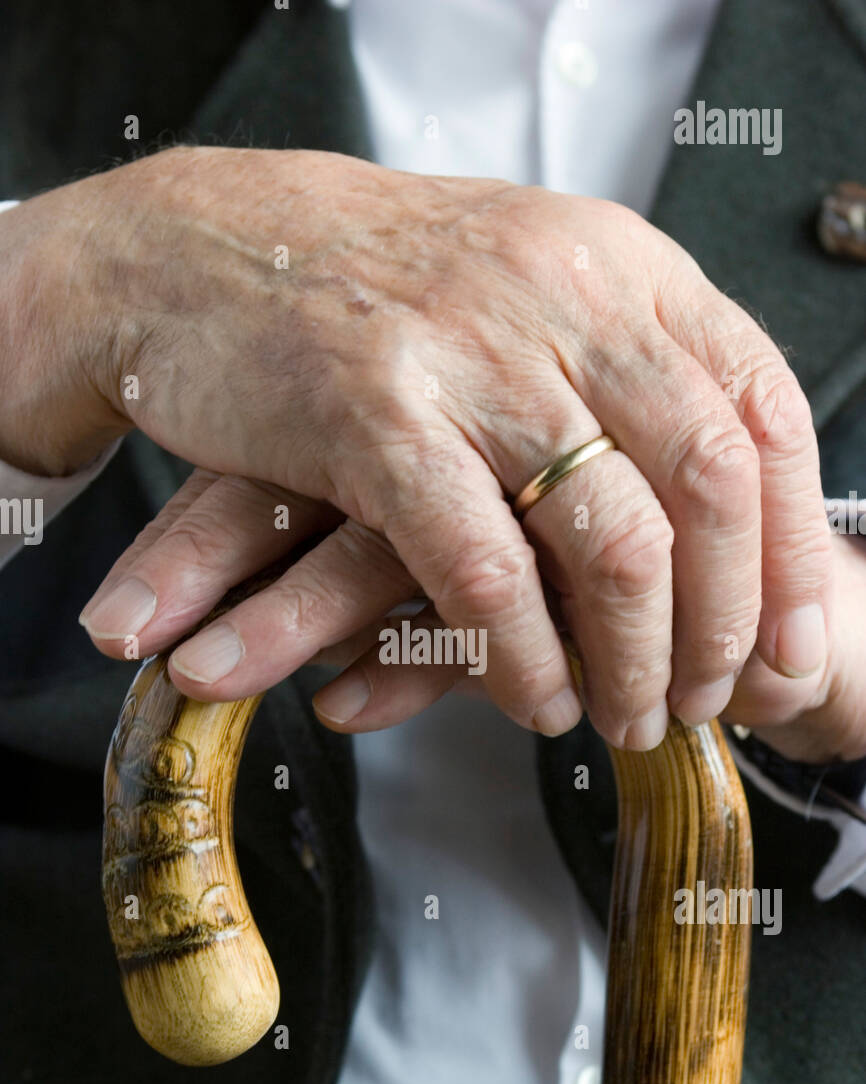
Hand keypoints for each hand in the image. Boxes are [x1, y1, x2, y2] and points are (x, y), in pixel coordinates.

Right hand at [14, 145, 830, 746]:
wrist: (207, 245)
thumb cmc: (371, 288)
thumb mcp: (527, 285)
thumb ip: (620, 365)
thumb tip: (717, 489)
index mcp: (619, 267)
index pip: (761, 413)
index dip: (791, 547)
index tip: (792, 646)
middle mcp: (564, 299)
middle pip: (708, 486)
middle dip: (728, 621)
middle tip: (714, 699)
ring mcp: (472, 357)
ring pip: (612, 543)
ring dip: (635, 657)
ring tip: (630, 716)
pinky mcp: (378, 421)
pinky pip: (485, 574)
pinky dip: (524, 660)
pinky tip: (534, 702)